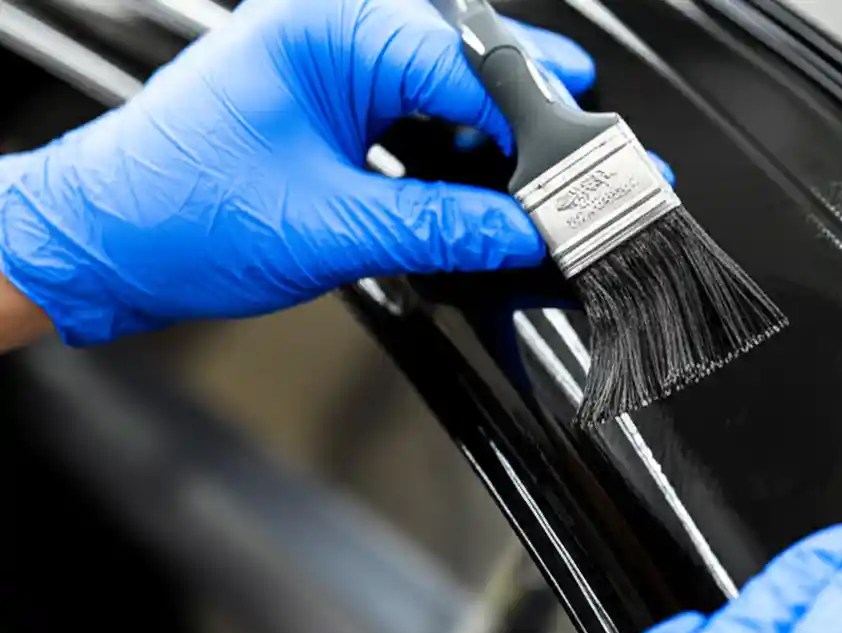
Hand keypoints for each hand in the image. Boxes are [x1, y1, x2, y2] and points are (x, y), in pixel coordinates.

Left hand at [0, 0, 597, 345]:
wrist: (101, 244)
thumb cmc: (176, 215)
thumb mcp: (333, 228)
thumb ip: (446, 227)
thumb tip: (528, 231)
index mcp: (328, 30)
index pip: (468, 67)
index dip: (538, 124)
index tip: (588, 169)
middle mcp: (331, 31)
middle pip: (467, 64)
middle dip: (532, 113)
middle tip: (590, 160)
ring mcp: (329, 63)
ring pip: (445, 85)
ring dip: (495, 131)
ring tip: (550, 174)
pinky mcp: (326, 100)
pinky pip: (414, 108)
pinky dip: (455, 143)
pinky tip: (489, 178)